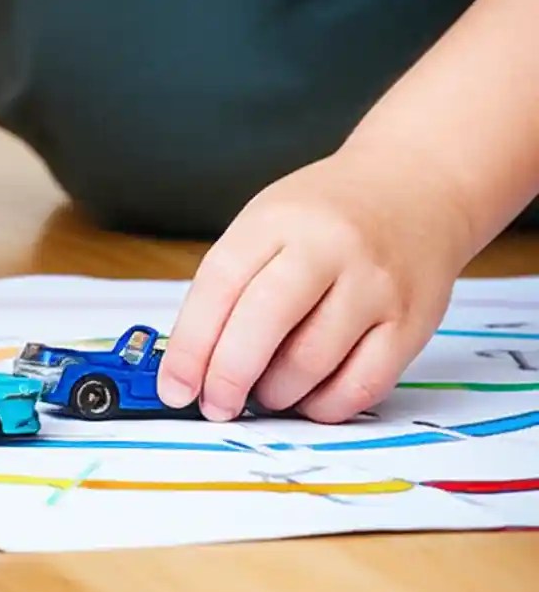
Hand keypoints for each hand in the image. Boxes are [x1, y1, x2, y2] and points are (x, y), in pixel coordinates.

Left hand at [156, 149, 476, 422]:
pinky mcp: (413, 321)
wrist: (418, 185)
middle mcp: (329, 248)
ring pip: (311, 363)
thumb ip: (230, 288)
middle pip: (262, 324)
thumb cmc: (328, 216)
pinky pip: (362, 385)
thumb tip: (192, 367)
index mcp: (277, 220)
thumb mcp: (266, 225)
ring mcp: (376, 285)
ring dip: (275, 394)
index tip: (174, 387)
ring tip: (266, 391)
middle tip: (215, 404)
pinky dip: (324, 406)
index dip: (189, 346)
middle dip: (227, 378)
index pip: (219, 286)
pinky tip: (309, 396)